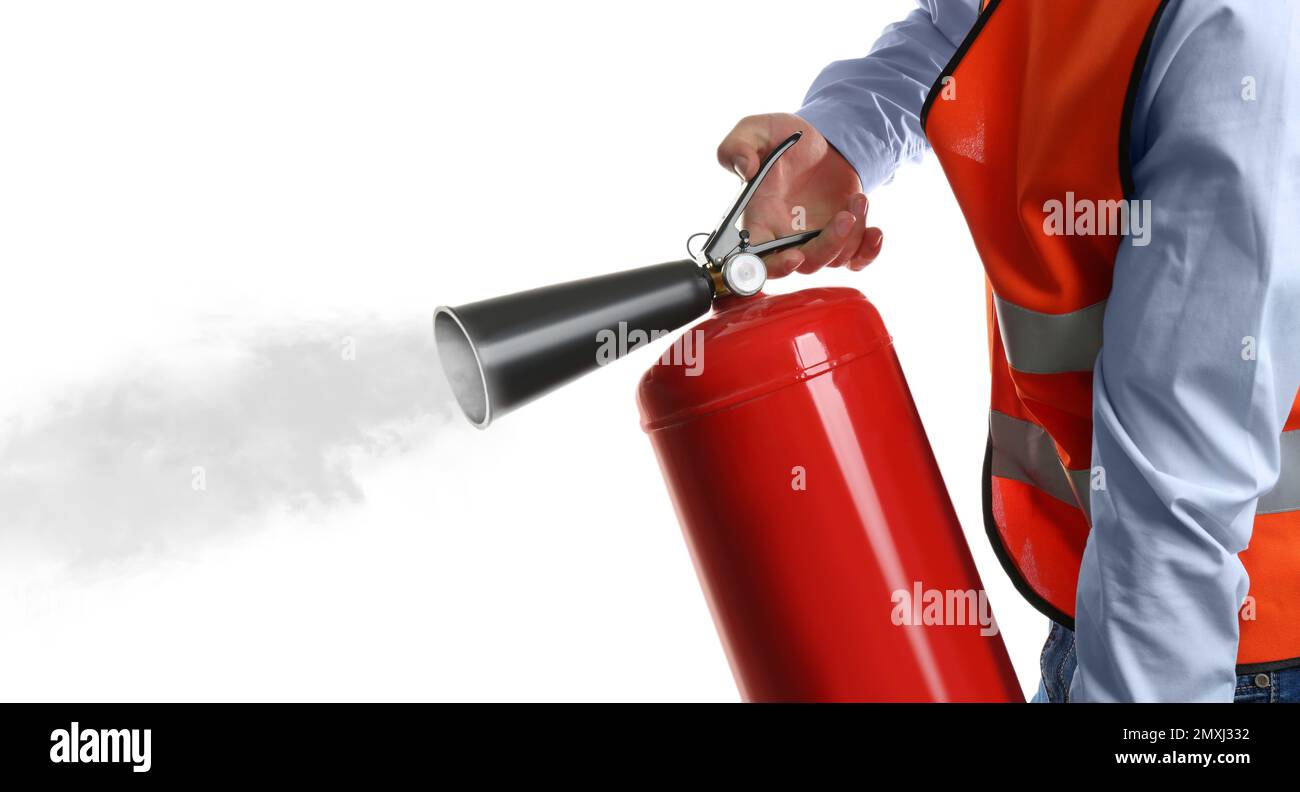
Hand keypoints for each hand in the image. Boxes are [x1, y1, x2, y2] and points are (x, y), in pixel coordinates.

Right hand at [716, 113, 881, 276]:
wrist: (817, 138)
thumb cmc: (778, 137)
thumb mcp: (753, 131)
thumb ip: (738, 146)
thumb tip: (744, 168)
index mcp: (758, 219)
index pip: (756, 260)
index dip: (773, 268)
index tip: (792, 257)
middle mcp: (784, 235)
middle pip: (802, 265)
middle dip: (824, 249)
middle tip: (842, 219)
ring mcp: (814, 238)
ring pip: (832, 259)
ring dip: (852, 233)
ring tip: (858, 198)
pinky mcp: (840, 235)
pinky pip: (854, 259)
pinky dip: (867, 253)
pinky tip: (876, 233)